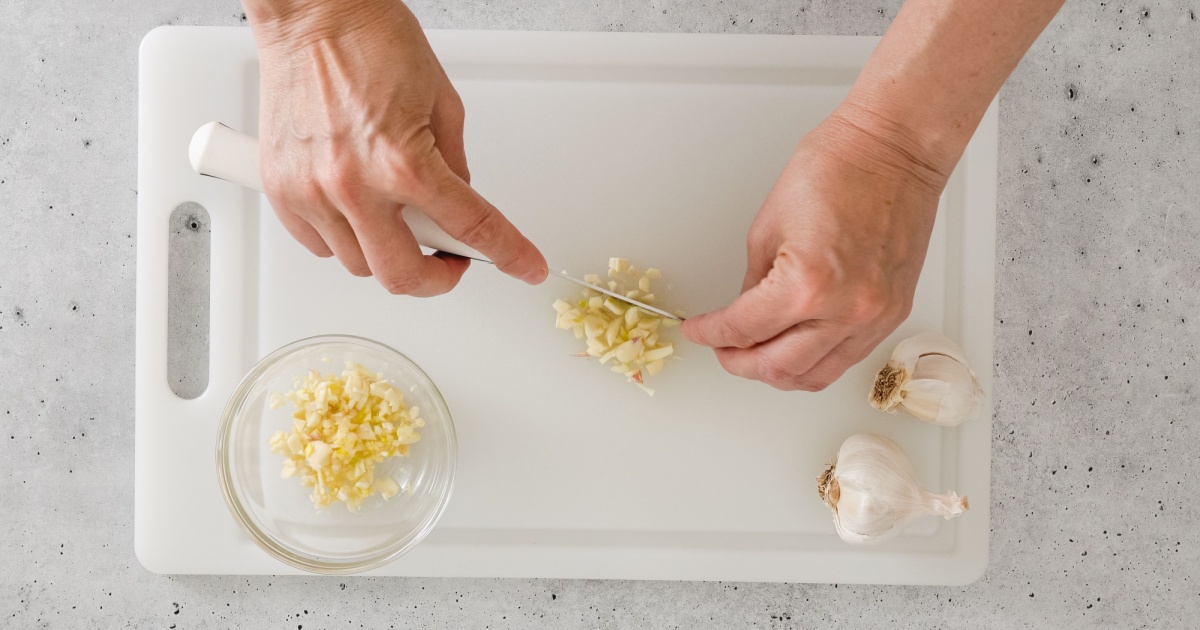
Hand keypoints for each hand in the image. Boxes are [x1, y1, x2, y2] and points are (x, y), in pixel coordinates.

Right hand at [245, 0, 546, 295]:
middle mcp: (354, 184)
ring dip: (386, 253)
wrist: (312, 14)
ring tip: (396, 216)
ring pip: (358, 265)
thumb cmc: (372, 42)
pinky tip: (357, 210)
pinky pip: (318, 245)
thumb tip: (459, 205)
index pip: (470, 227)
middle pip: (401, 276)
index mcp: (403, 162)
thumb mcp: (443, 103)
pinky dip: (343, 240)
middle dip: (434, 278)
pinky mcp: (280, 189)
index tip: (524, 268)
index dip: (508, 254)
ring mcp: (312, 191)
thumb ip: (455, 165)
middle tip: (446, 259)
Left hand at [682, 105, 949, 390]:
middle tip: (723, 349)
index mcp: (806, 284)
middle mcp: (845, 310)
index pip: (744, 331)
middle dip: (739, 363)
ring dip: (778, 371)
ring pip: (815, 376)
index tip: (699, 331)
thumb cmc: (838, 169)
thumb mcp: (768, 226)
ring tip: (756, 353)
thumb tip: (743, 315)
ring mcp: (874, 317)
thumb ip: (754, 282)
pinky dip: (815, 360)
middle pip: (778, 368)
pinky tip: (796, 345)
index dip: (712, 335)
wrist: (894, 150)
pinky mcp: (893, 315)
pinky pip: (847, 359)